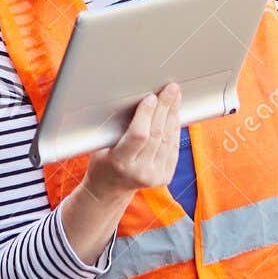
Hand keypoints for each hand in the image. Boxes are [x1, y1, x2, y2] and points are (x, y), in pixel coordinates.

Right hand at [81, 83, 182, 203]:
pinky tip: (174, 115)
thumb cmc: (102, 161)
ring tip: (175, 97)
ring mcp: (155, 175)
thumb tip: (138, 100)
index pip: (139, 135)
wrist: (108, 190)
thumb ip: (119, 129)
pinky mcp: (165, 176)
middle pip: (157, 134)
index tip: (151, 97)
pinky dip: (175, 129)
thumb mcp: (102, 146)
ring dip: (173, 115)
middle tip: (171, 89)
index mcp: (120, 162)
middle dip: (165, 108)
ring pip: (168, 139)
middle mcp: (140, 171)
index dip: (146, 114)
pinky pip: (173, 147)